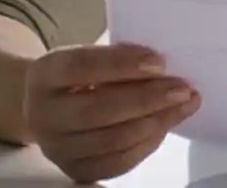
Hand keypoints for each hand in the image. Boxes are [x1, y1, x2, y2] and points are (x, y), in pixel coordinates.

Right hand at [23, 43, 200, 183]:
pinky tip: (165, 125)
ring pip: (111, 141)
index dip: (121, 64)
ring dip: (155, 122)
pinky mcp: (75, 170)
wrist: (48, 108)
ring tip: (183, 105)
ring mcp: (56, 148)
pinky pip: (117, 163)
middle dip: (146, 99)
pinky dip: (147, 144)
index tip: (158, 61)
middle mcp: (43, 115)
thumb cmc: (79, 75)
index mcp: (43, 75)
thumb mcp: (87, 56)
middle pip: (97, 111)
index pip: (80, 67)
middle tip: (181, 88)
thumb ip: (117, 58)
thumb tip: (161, 67)